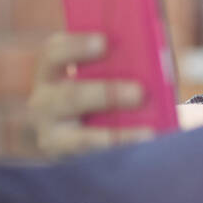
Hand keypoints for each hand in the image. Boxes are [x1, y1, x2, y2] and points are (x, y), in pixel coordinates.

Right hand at [27, 32, 155, 155]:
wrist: (66, 133)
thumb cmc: (91, 91)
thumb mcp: (93, 73)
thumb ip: (117, 63)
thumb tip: (158, 61)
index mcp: (50, 71)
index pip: (53, 53)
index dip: (76, 46)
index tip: (104, 42)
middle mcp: (44, 102)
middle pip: (72, 96)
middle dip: (107, 94)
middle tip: (139, 92)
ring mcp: (51, 134)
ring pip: (81, 137)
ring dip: (117, 134)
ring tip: (148, 132)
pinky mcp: (66, 159)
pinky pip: (95, 159)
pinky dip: (122, 153)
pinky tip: (144, 147)